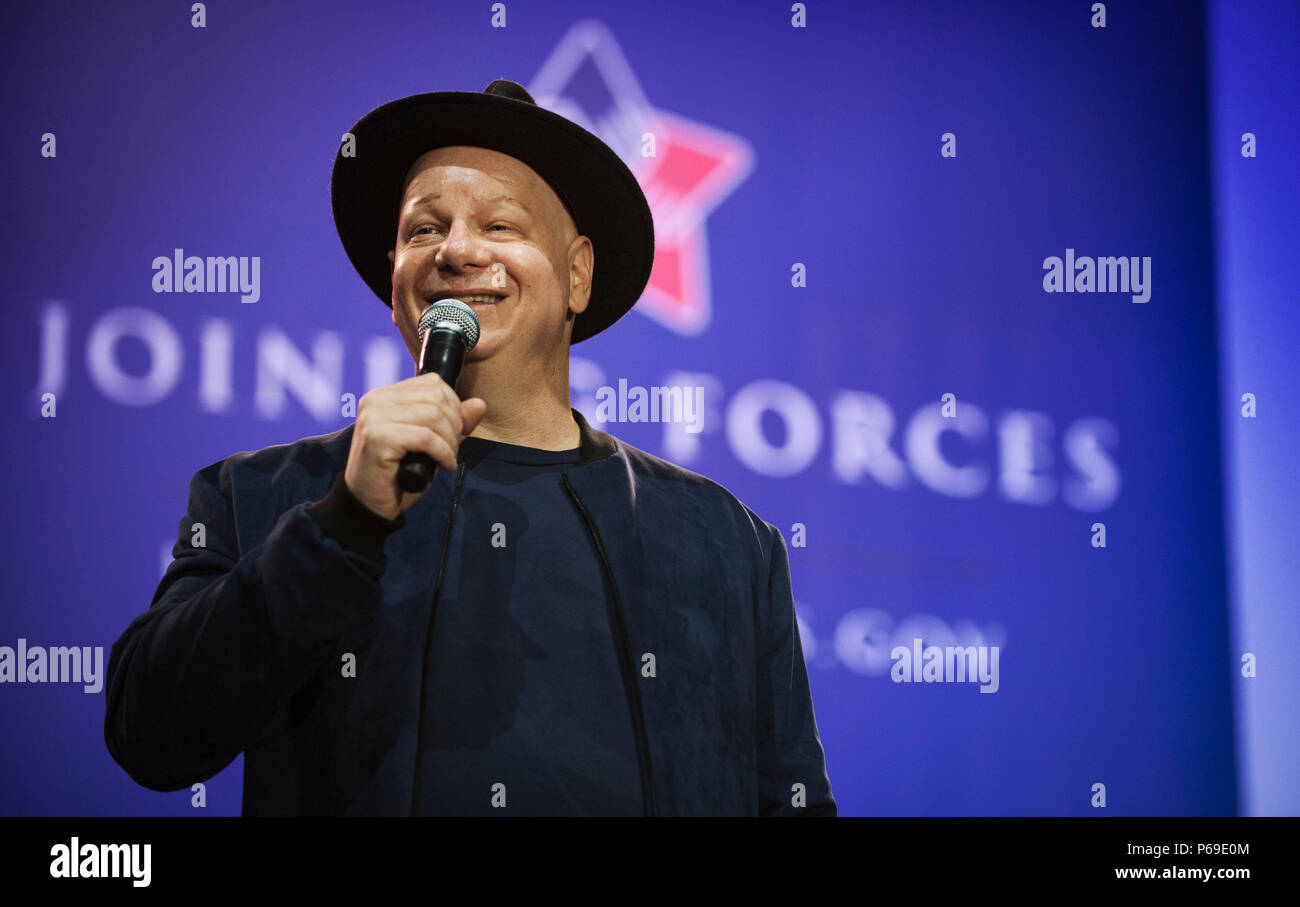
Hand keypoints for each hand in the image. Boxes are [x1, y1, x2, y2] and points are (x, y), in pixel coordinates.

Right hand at [343, 373, 486, 519]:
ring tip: (447, 458)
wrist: (370, 505)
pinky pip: (426, 438)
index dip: (453, 406)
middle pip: (436, 397)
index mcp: (385, 395)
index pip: (433, 382)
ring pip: (433, 415)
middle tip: (451, 449)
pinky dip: (443, 452)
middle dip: (455, 424)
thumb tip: (479, 404)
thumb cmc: (399, 474)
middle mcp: (375, 400)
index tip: (454, 432)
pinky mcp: (377, 437)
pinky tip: (444, 465)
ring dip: (450, 441)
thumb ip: (454, 422)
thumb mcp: (432, 443)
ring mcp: (374, 417)